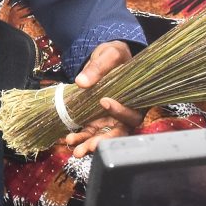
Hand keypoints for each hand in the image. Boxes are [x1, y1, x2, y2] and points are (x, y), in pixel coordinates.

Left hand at [61, 40, 136, 157]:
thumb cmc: (115, 55)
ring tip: (76, 150)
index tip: (104, 101)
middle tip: (91, 146)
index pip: (132, 114)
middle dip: (104, 141)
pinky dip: (81, 137)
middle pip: (119, 133)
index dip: (121, 111)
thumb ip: (98, 67)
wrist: (108, 58)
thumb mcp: (109, 54)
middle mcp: (125, 113)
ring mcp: (111, 118)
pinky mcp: (97, 119)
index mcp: (136, 99)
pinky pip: (91, 132)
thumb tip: (81, 81)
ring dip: (90, 144)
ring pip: (103, 136)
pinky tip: (69, 138)